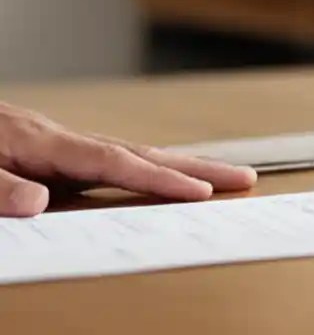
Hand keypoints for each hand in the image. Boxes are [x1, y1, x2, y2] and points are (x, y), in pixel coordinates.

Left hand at [0, 102, 256, 216]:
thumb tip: (43, 202)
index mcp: (41, 142)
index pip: (115, 163)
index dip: (160, 178)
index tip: (200, 191)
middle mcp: (57, 139)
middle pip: (140, 152)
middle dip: (195, 167)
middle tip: (245, 177)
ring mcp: (55, 142)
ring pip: (130, 153)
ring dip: (177, 166)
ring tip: (219, 178)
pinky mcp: (46, 150)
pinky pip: (110, 160)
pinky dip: (145, 168)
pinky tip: (158, 175)